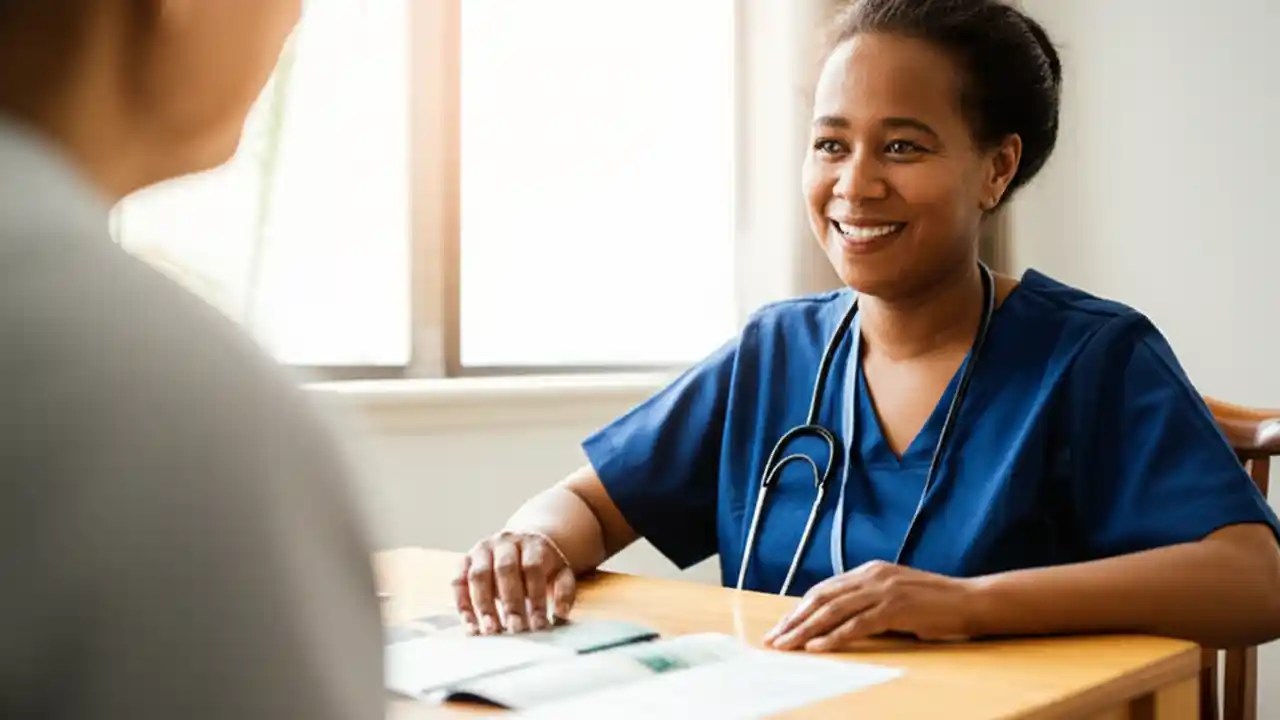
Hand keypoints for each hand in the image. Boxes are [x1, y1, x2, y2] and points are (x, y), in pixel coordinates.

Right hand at [452, 530, 575, 635]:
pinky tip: (472, 627)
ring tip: (491, 631)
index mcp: (531, 543)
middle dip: (510, 602)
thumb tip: (561, 613)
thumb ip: (565, 591)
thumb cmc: (542, 566)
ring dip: (483, 605)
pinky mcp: (464, 560)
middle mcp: (504, 542)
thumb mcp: (561, 573)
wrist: (521, 543)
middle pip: (504, 569)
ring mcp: (481, 550)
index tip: (538, 624)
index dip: (535, 597)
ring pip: (478, 575)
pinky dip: (462, 605)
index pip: (532, 568)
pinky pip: (458, 582)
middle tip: (515, 629)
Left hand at [763, 560, 979, 651]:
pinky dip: (835, 636)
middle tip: (775, 639)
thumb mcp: (894, 595)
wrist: (971, 601)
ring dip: (807, 630)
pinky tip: (819, 647)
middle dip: (795, 620)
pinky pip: (858, 624)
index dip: (799, 609)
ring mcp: (884, 590)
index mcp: (869, 571)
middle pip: (822, 598)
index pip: (824, 590)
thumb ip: (868, 601)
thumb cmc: (934, 604)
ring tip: (788, 645)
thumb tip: (835, 621)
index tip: (781, 626)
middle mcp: (872, 576)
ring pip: (834, 610)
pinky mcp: (896, 608)